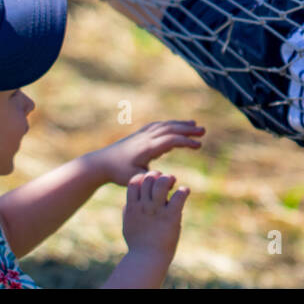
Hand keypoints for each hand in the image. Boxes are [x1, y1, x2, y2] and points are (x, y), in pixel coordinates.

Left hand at [87, 120, 204, 185]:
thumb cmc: (118, 174)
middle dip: (188, 129)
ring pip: (165, 125)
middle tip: (203, 130)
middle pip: (170, 129)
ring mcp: (142, 134)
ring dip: (180, 124)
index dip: (186, 142)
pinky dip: (170, 123)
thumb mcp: (135, 179)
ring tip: (194, 124)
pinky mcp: (138, 135)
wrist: (100, 164)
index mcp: (147, 148)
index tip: (199, 145)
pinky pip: (158, 125)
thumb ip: (151, 178)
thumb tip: (168, 179)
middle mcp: (146, 138)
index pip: (171, 140)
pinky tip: (175, 125)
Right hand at [121, 171, 188, 260]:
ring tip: (174, 183)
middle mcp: (144, 206)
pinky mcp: (171, 216)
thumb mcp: (127, 226)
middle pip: (148, 178)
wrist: (147, 259)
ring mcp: (158, 211)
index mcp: (133, 207)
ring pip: (162, 183)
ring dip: (169, 179)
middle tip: (166, 182)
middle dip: (158, 175)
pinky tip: (185, 192)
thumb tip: (128, 203)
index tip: (150, 184)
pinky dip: (184, 191)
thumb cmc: (138, 244)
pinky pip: (179, 196)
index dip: (142, 177)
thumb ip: (127, 212)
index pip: (134, 181)